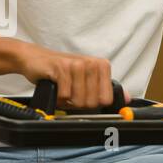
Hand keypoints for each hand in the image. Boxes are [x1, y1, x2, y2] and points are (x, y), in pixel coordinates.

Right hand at [13, 43, 127, 109]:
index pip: (106, 99)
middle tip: (70, 92)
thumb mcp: (86, 78)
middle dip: (78, 103)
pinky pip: (64, 96)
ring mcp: (77, 64)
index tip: (84, 95)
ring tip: (62, 89)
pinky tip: (55, 87)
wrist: (35, 58)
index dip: (93, 103)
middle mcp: (91, 63)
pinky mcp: (61, 68)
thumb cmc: (61, 70)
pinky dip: (58, 97)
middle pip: (92, 103)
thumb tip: (126, 99)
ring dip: (67, 101)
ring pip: (78, 101)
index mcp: (101, 66)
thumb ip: (106, 88)